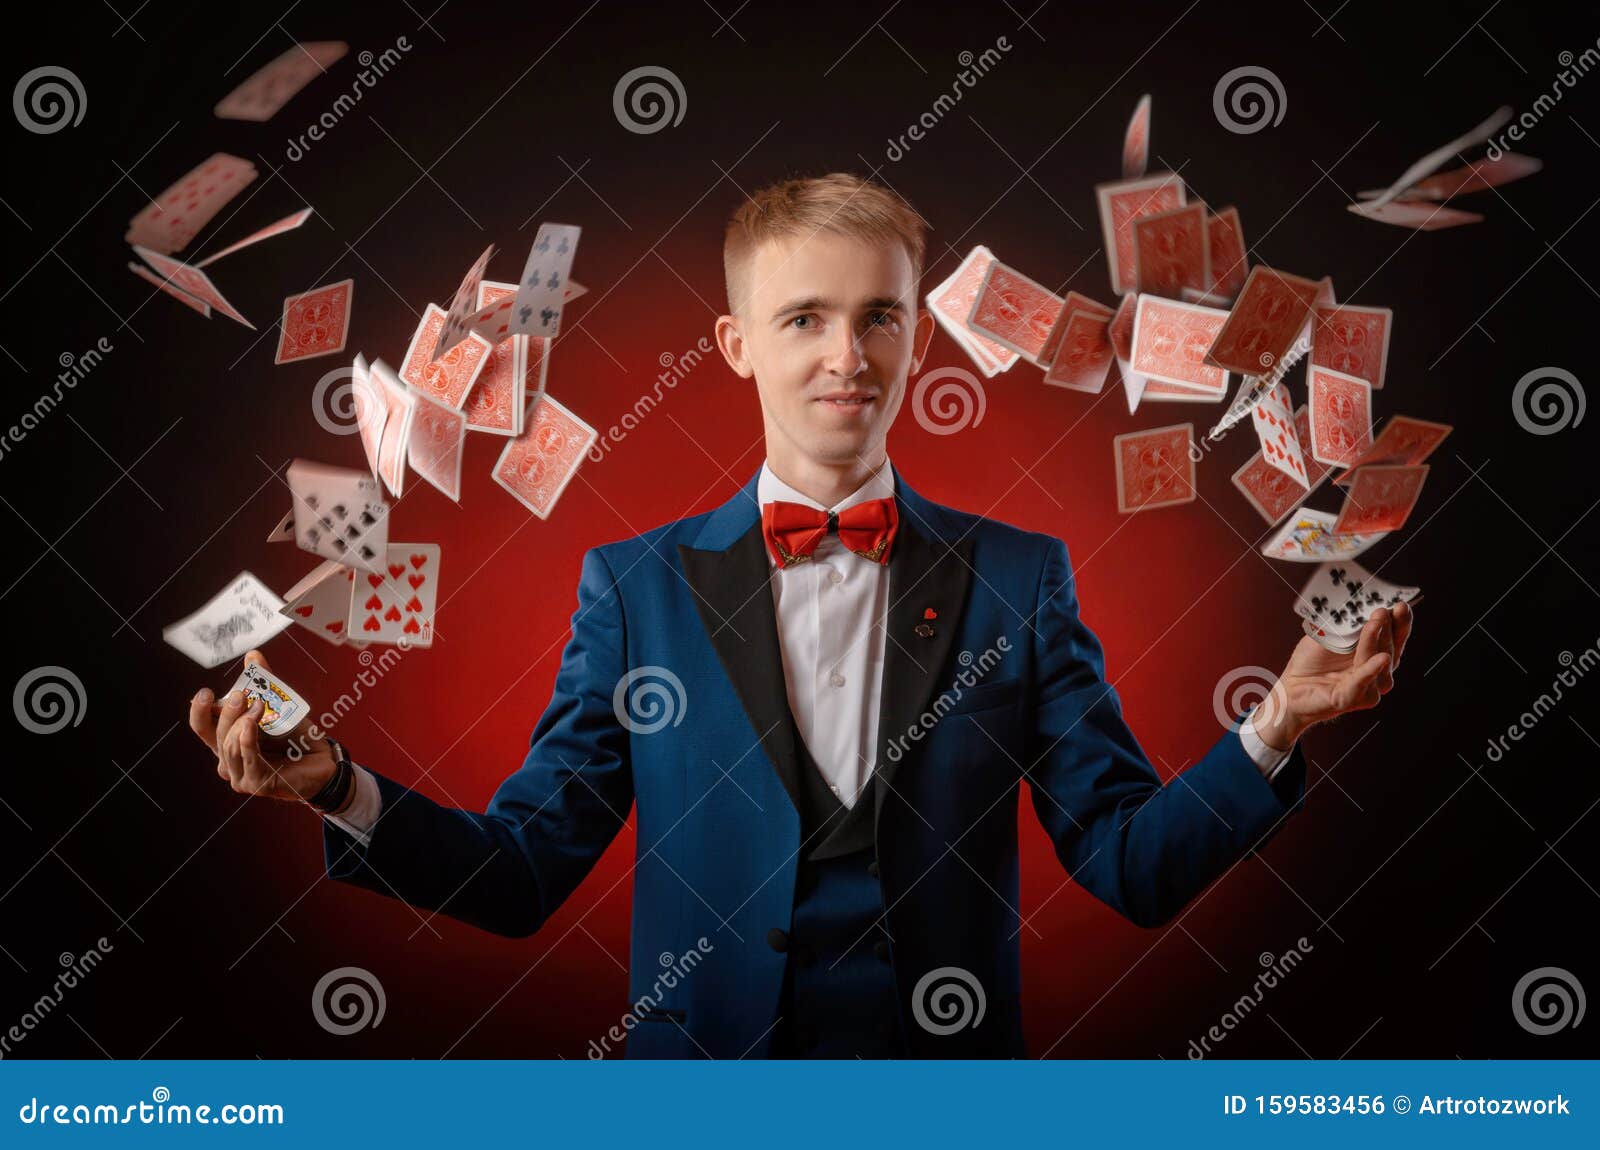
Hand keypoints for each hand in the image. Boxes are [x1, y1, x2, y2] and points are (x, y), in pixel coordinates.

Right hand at [187, 649, 338, 803]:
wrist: (324, 760)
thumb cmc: (298, 738)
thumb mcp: (279, 707)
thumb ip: (264, 684)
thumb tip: (252, 655)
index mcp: (228, 742)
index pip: (203, 727)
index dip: (200, 710)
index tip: (206, 693)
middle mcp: (229, 761)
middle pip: (215, 735)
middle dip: (227, 712)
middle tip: (241, 695)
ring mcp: (240, 775)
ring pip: (229, 746)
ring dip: (242, 723)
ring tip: (258, 707)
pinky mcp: (255, 784)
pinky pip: (247, 758)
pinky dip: (247, 740)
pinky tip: (250, 725)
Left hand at [1253, 601, 1414, 749]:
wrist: (1289, 687)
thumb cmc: (1310, 661)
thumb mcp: (1328, 634)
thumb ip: (1345, 623)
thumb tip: (1359, 599)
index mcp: (1375, 656)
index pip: (1395, 638)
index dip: (1400, 622)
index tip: (1401, 604)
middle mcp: (1377, 674)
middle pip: (1390, 650)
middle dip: (1388, 629)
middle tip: (1384, 610)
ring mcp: (1367, 689)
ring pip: (1378, 666)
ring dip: (1376, 643)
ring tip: (1374, 624)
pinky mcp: (1350, 700)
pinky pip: (1361, 685)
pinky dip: (1370, 671)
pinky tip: (1380, 658)